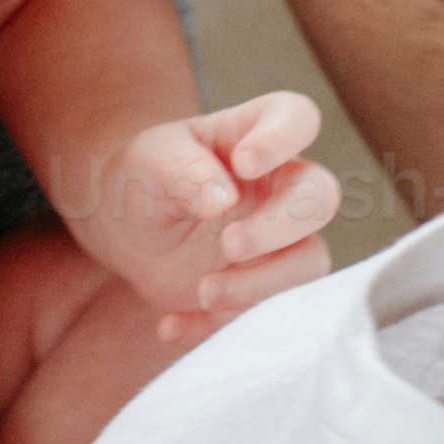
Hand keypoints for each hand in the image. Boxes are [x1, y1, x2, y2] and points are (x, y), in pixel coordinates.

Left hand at [80, 91, 340, 341]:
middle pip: (319, 199)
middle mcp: (280, 187)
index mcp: (253, 136)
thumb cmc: (143, 176)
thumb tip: (223, 200)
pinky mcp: (261, 287)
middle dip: (281, 227)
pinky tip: (172, 325)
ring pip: (309, 263)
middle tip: (230, 246)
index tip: (245, 163)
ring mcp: (279, 241)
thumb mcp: (148, 162)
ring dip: (262, 285)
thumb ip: (183, 171)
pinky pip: (264, 312)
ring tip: (203, 292)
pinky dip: (218, 325)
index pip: (295, 118)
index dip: (283, 138)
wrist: (124, 227)